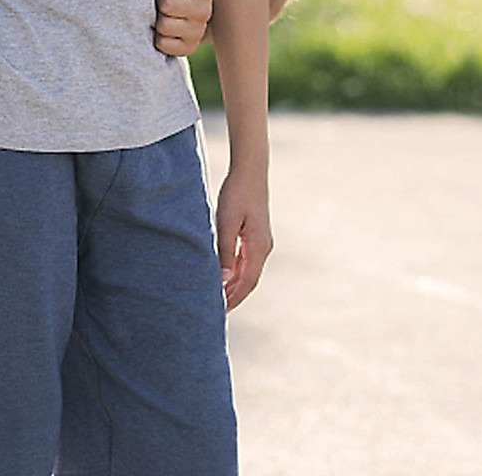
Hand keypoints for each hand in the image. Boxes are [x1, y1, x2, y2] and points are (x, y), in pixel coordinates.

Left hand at [154, 0, 215, 56]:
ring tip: (162, 10)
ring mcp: (198, 31)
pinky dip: (157, 35)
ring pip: (163, 25)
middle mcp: (205, 9)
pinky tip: (162, 27)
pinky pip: (163, 44)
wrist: (192, 3)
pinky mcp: (188, 48)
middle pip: (167, 2)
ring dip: (157, 16)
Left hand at [215, 167, 272, 310]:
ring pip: (249, 271)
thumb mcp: (226, 222)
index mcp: (258, 247)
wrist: (250, 170)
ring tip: (219, 298)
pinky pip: (247, 260)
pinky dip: (236, 271)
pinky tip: (225, 275)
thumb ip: (225, 251)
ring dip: (235, 285)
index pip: (246, 282)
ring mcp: (262, 241)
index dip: (234, 298)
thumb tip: (223, 280)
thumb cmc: (236, 193)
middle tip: (217, 311)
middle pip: (249, 280)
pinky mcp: (256, 234)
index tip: (220, 311)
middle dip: (235, 296)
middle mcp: (264, 247)